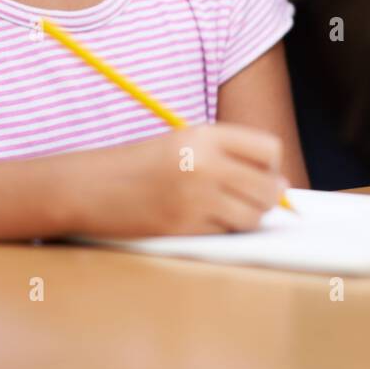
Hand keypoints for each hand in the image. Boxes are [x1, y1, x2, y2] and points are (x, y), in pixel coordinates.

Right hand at [72, 123, 288, 237]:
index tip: (261, 174)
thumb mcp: (184, 143)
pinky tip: (201, 221)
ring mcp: (195, 198)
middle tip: (251, 200)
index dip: (272, 166)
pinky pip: (225, 233)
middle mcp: (205, 163)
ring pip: (252, 216)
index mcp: (205, 134)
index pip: (269, 150)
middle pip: (268, 188)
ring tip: (225, 211)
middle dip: (267, 198)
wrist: (89, 186)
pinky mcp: (184, 227)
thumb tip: (280, 187)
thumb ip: (227, 155)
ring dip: (247, 218)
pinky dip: (221, 231)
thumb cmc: (140, 164)